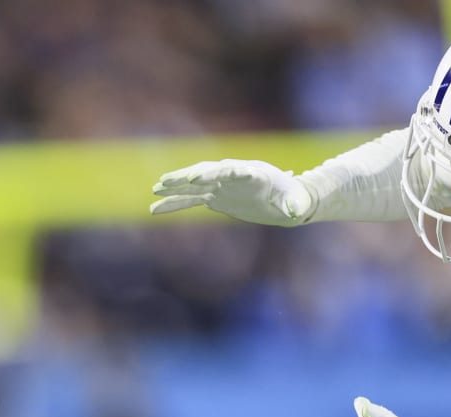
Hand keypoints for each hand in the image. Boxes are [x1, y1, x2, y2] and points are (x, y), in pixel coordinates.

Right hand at [149, 159, 312, 225]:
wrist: (286, 200)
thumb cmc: (293, 199)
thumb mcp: (296, 203)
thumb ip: (294, 206)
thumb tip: (295, 213)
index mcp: (251, 173)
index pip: (228, 170)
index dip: (212, 173)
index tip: (194, 177)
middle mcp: (232, 176)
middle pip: (206, 172)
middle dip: (185, 176)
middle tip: (166, 181)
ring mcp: (221, 187)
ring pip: (194, 185)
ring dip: (174, 187)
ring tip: (154, 189)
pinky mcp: (215, 198)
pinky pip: (191, 200)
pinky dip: (174, 204)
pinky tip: (156, 209)